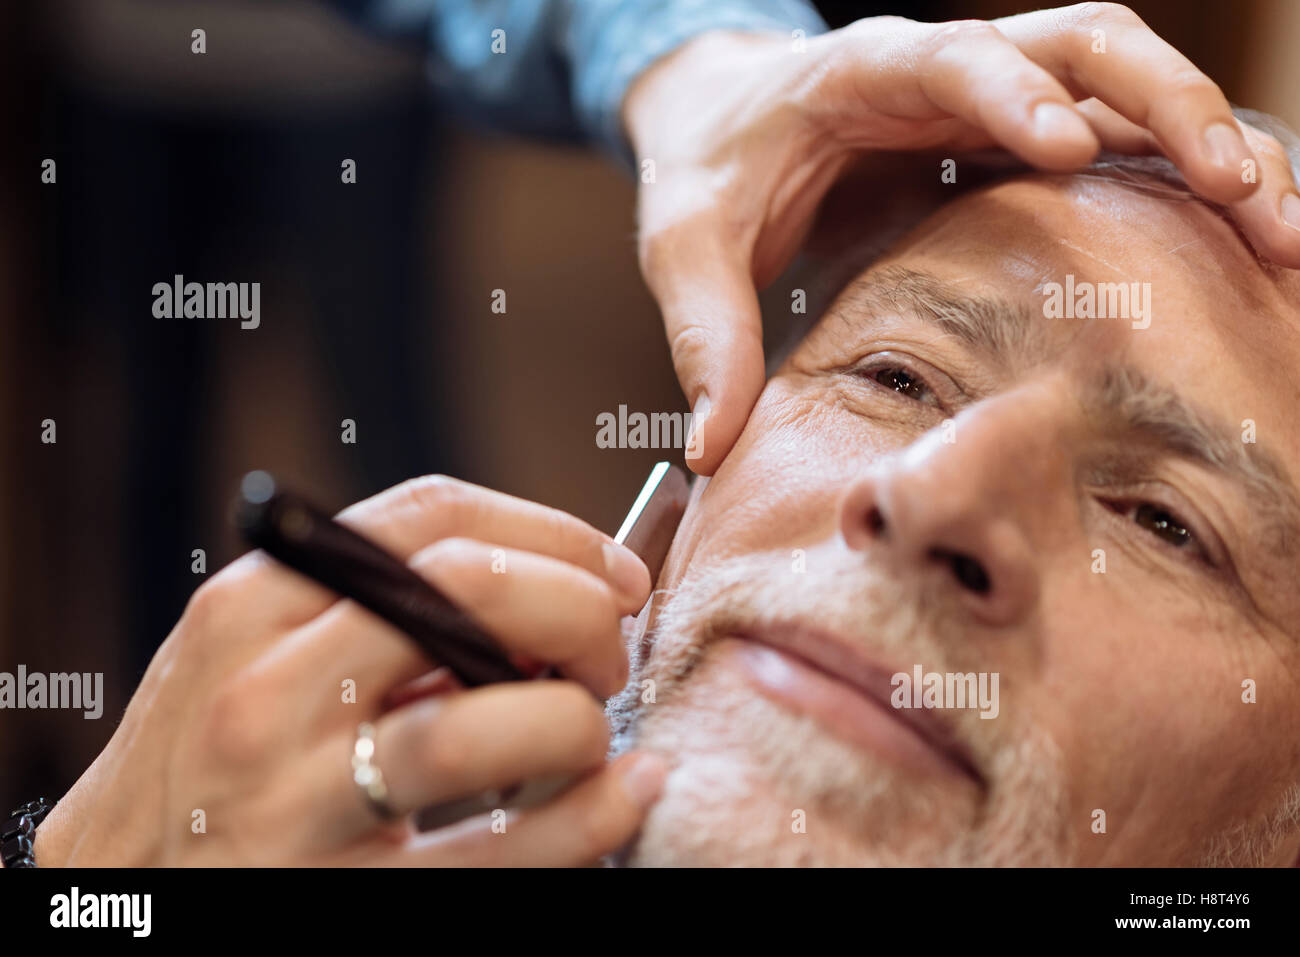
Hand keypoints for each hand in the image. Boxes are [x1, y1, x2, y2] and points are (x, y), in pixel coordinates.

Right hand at [35, 476, 662, 865]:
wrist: (114, 900)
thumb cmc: (210, 771)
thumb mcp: (254, 662)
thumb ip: (366, 614)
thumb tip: (537, 590)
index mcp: (252, 609)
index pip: (430, 516)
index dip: (553, 531)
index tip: (614, 571)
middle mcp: (265, 693)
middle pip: (470, 591)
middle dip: (577, 610)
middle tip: (607, 655)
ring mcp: (294, 801)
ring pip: (484, 724)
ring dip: (576, 719)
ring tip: (588, 735)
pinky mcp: (336, 899)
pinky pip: (494, 854)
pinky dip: (587, 818)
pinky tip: (627, 793)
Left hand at [623, 3, 1299, 473]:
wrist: (726, 116)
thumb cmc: (709, 168)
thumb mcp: (684, 243)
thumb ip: (704, 334)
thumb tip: (714, 447)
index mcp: (862, 72)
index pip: (950, 57)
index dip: (1012, 90)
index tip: (1066, 146)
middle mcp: (949, 66)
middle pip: (1084, 42)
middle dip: (1166, 104)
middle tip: (1236, 188)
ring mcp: (996, 92)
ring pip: (1128, 78)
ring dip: (1207, 136)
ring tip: (1276, 223)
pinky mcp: (1021, 131)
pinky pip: (1122, 131)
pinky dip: (1186, 172)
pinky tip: (1243, 235)